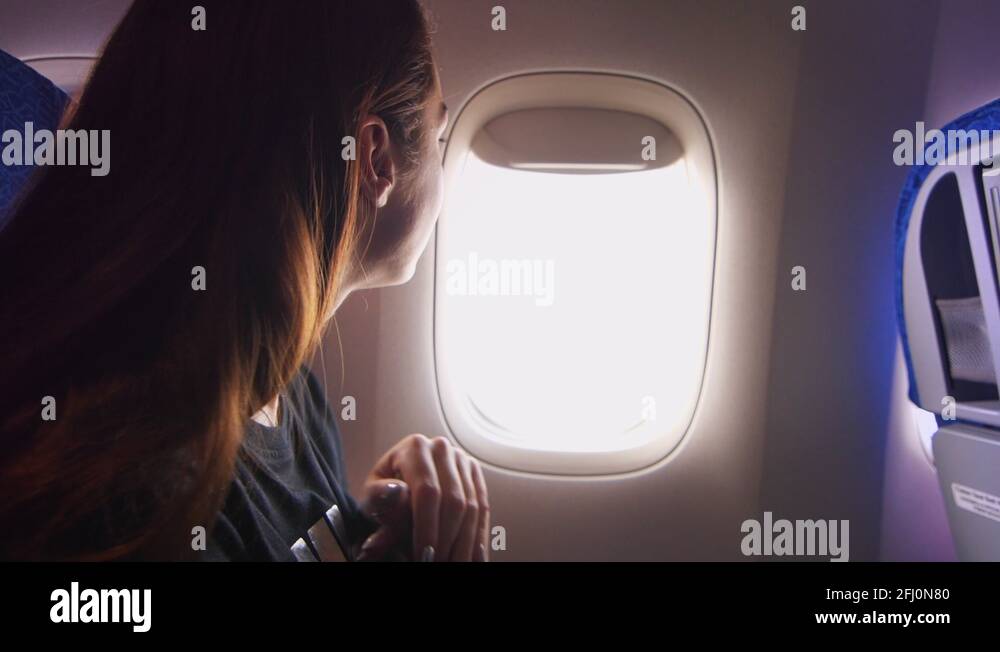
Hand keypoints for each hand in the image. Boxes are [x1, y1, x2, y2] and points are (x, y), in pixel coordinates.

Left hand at [355, 434, 489, 561]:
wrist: (396, 482)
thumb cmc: (382, 494)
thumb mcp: (372, 496)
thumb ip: (380, 499)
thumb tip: (398, 493)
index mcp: (415, 448)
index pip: (427, 491)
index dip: (427, 527)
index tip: (424, 555)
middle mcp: (443, 449)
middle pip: (453, 500)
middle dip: (447, 539)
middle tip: (439, 563)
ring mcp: (462, 460)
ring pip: (471, 506)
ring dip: (465, 542)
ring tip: (455, 564)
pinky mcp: (474, 474)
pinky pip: (483, 507)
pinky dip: (479, 535)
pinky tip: (475, 556)